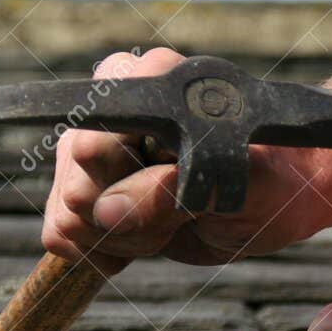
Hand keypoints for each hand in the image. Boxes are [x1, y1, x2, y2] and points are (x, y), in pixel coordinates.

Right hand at [41, 47, 327, 270]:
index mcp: (149, 80)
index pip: (93, 143)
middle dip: (129, 215)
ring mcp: (86, 144)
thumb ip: (176, 193)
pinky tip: (142, 236)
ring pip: (67, 214)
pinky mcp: (79, 183)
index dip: (127, 181)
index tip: (176, 187)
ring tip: (171, 219)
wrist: (272, 201)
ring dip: (121, 235)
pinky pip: (59, 234)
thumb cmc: (268, 183)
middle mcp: (109, 105)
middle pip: (76, 185)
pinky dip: (101, 249)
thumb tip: (107, 210)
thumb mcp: (239, 190)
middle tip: (184, 210)